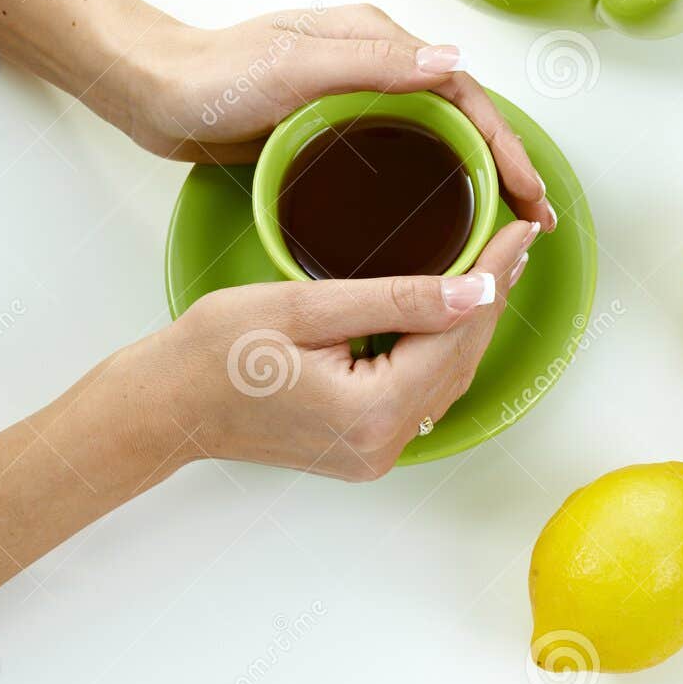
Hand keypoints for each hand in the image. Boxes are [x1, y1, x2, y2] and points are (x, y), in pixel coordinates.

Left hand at [124, 4, 553, 228]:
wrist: (154, 92)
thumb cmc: (212, 76)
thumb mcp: (293, 67)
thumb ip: (370, 64)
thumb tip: (448, 60)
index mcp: (376, 40)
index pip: (462, 92)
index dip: (502, 143)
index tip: (528, 190)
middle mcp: (374, 65)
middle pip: (459, 117)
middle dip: (504, 165)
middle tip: (534, 219)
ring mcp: (356, 97)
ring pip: (435, 139)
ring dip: (476, 177)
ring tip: (505, 223)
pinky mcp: (333, 128)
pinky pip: (400, 157)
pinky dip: (434, 183)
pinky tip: (441, 216)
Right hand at [144, 221, 537, 479]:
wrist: (164, 406)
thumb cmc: (213, 353)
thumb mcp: (306, 308)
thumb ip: (397, 300)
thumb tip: (475, 289)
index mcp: (373, 411)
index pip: (457, 330)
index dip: (493, 275)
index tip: (518, 230)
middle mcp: (383, 444)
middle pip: (460, 359)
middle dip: (492, 295)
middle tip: (517, 237)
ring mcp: (374, 453)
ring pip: (445, 378)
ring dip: (471, 322)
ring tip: (497, 265)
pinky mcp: (362, 447)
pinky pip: (419, 392)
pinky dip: (440, 348)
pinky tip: (449, 310)